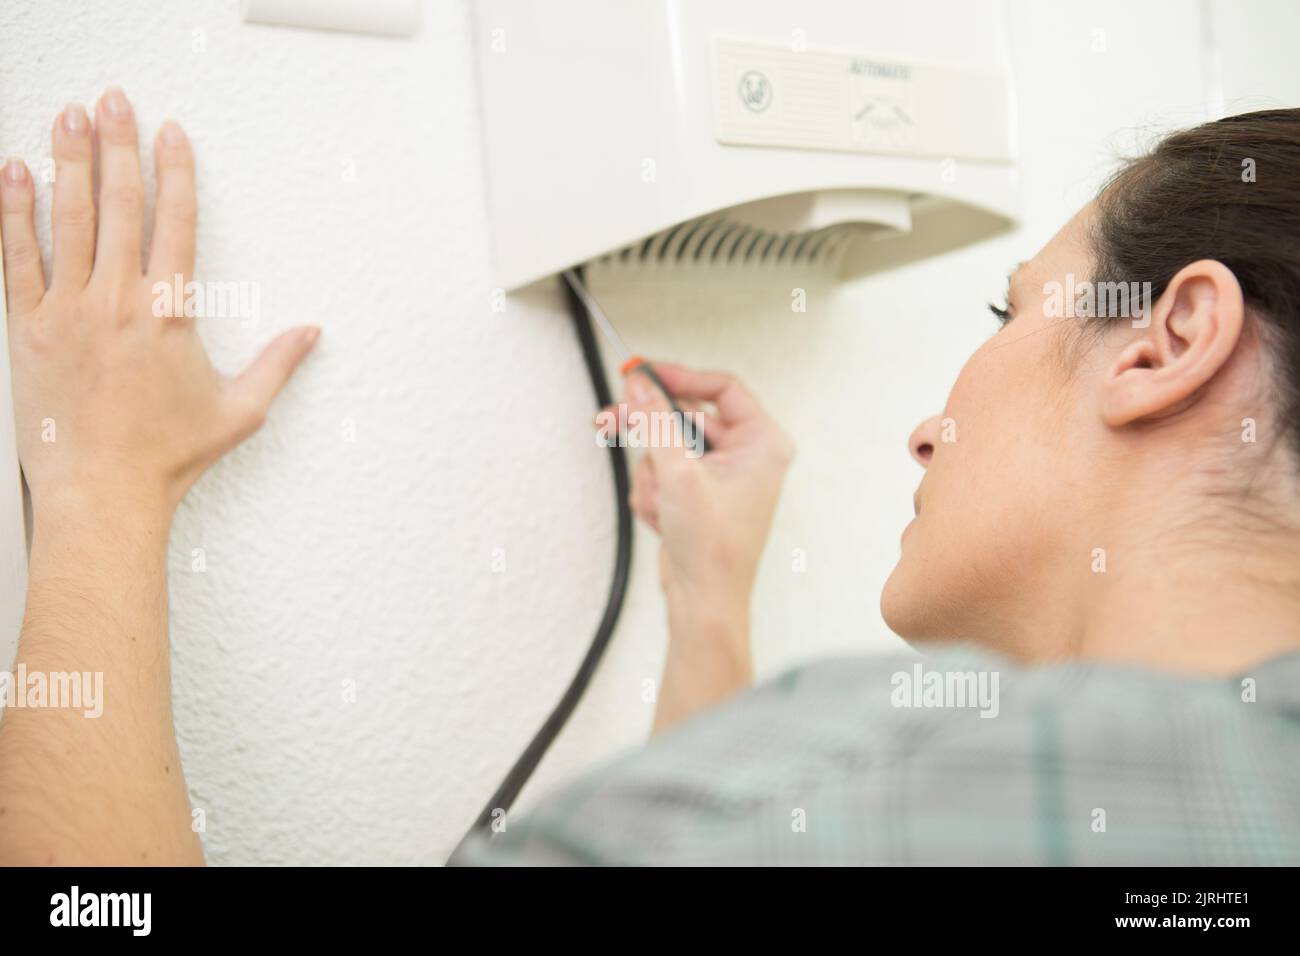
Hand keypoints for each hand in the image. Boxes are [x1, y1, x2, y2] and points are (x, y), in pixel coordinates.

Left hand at [0, 87, 317, 530]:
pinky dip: (15, 213)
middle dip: (116, 145)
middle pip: (117, 204)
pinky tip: (14, 175)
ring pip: (66, 220)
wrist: (100, 491)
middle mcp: (115, 301)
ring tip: (68, 116)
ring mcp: (66, 311)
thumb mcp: (239, 410)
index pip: (174, 223)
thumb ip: (277, 364)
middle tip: (114, 101)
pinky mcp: (26, 328)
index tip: (171, 134)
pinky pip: (16, 258)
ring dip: (67, 162)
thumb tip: (311, 333)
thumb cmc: (166, 456)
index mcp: (167, 314)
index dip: (174, 172)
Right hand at [602, 363, 792, 728]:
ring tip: (661, 504)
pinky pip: (664, 472)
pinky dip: (654, 493)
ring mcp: (722, 475)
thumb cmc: (713, 548)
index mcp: (763, 442)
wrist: (703, 601)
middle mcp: (748, 454)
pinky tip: (662, 518)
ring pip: (668, 447)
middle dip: (651, 434)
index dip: (679, 377)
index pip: (720, 388)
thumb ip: (655, 422)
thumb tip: (639, 385)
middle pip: (686, 417)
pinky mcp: (700, 493)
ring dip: (653, 475)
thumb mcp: (678, 473)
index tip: (643, 373)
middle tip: (612, 421)